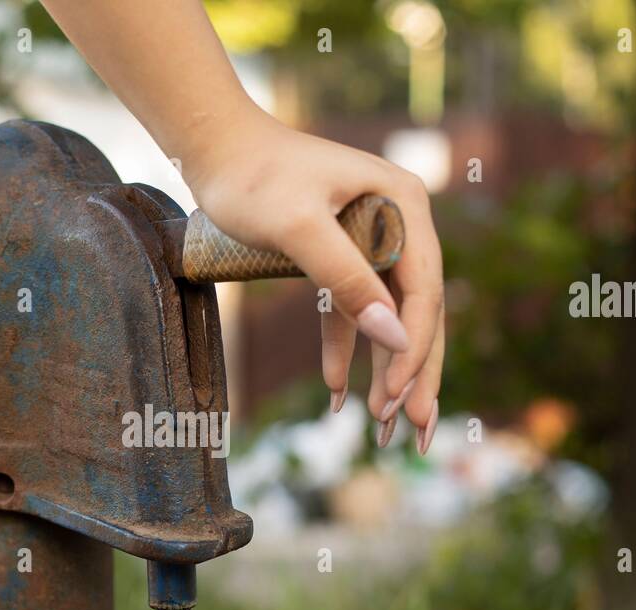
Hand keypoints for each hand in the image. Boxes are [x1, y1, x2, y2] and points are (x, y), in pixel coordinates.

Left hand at [184, 109, 444, 452]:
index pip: (423, 291)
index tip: (395, 399)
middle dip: (415, 376)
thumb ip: (347, 279)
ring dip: (384, 373)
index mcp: (405, 204)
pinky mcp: (341, 252)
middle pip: (417, 311)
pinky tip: (337, 394)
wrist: (212, 148)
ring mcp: (373, 236)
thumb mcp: (297, 228)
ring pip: (387, 317)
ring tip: (385, 429)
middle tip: (418, 436)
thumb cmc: (251, 178)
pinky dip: (343, 351)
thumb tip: (395, 339)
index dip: (413, 350)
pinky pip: (349, 310)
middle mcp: (400, 220)